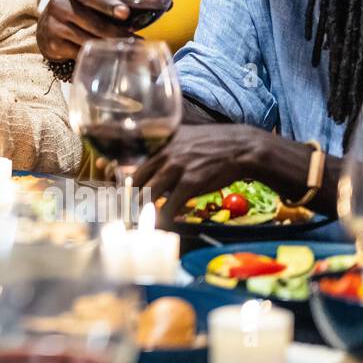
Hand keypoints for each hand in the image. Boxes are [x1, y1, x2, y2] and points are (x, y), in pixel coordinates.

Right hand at [35, 0, 131, 61]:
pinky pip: (79, 53)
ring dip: (109, 46)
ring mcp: (53, 24)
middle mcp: (58, 2)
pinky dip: (95, 55)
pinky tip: (106, 55)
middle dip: (117, 32)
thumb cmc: (80, 5)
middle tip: (136, 38)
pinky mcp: (52, 44)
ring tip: (127, 48)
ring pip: (88, 40)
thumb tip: (160, 2)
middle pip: (93, 22)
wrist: (48, 23)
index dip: (108, 4)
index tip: (125, 13)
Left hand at [133, 124, 319, 226]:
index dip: (124, 184)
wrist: (242, 148)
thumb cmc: (214, 145)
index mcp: (161, 143)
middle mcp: (164, 154)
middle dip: (128, 201)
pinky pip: (168, 205)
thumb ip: (167, 150)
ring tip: (138, 223)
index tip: (120, 197)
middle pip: (135, 181)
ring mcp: (176, 168)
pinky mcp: (189, 183)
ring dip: (141, 212)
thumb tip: (155, 168)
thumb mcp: (185, 138)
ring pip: (148, 194)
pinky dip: (162, 218)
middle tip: (125, 215)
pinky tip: (160, 224)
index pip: (133, 165)